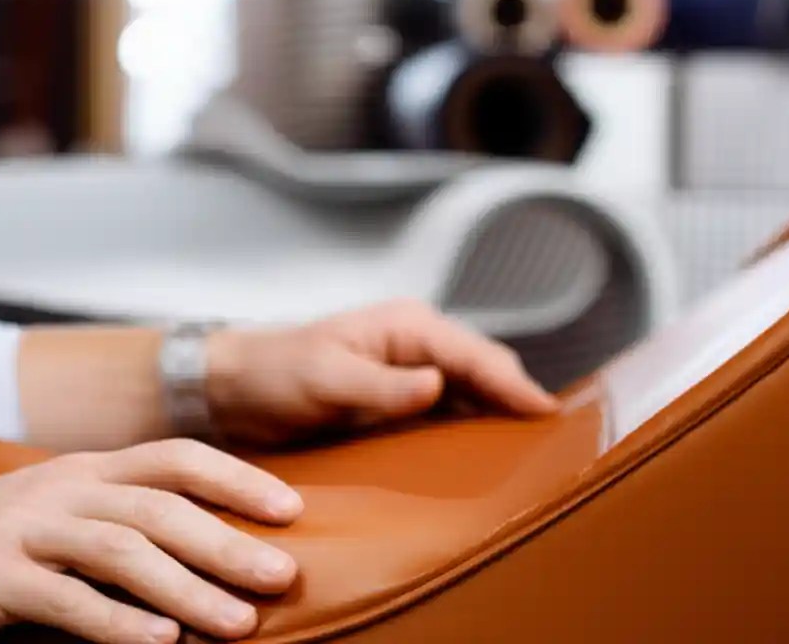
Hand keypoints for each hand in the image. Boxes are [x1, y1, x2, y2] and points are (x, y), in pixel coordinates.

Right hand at [0, 439, 301, 643]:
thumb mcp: (56, 517)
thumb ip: (118, 524)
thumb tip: (209, 554)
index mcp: (83, 470)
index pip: (175, 457)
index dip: (237, 478)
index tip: (291, 507)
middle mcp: (59, 488)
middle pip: (160, 507)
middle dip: (228, 541)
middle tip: (283, 575)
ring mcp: (21, 529)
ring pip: (122, 551)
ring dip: (189, 589)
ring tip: (239, 624)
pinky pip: (64, 601)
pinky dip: (117, 623)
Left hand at [205, 299, 558, 445]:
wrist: (233, 388)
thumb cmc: (274, 374)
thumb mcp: (325, 379)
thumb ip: (381, 384)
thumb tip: (439, 385)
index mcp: (408, 326)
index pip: (477, 354)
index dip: (515, 384)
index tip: (548, 415)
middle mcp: (417, 345)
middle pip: (486, 370)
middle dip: (518, 399)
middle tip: (555, 443)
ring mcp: (411, 374)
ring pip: (474, 394)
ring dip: (499, 418)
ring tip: (534, 456)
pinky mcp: (400, 402)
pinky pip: (450, 414)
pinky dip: (473, 432)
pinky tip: (487, 461)